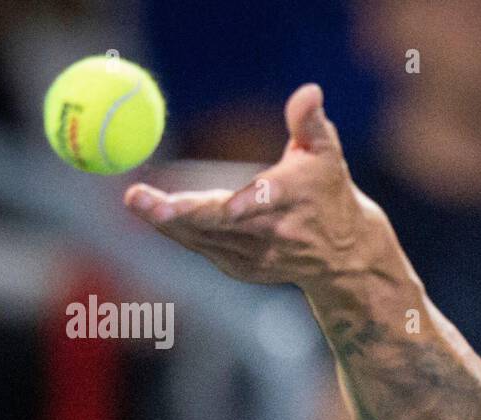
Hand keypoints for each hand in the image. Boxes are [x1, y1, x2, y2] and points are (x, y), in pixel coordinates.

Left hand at [124, 83, 376, 288]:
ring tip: (136, 200)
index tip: (218, 203)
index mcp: (294, 198)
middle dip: (177, 212)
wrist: (344, 256)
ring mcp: (257, 256)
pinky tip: (156, 213)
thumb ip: (311, 123)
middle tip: (137, 197)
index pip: (265, 200)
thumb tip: (309, 91)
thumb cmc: (329, 192)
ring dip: (166, 220)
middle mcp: (274, 232)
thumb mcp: (328, 154)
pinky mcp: (244, 268)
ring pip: (205, 238)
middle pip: (219, 224)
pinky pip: (204, 248)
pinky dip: (179, 231)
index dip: (242, 204)